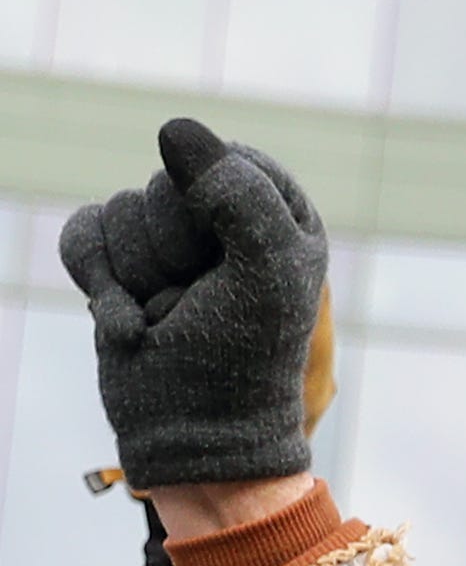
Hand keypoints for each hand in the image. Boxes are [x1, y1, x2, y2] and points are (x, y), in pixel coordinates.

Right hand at [61, 118, 326, 490]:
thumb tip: (173, 128)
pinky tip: (130, 324)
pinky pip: (83, 231)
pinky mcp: (118, 266)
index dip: (219, 211)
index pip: (231, 160)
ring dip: (137, 274)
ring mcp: (169, 245)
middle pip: (167, 184)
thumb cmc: (241, 364)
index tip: (234, 264)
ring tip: (171, 318)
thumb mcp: (263, 275)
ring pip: (120, 209)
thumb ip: (237, 194)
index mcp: (281, 219)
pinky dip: (97, 281)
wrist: (189, 437)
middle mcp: (226, 224)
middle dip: (173, 248)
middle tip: (201, 301)